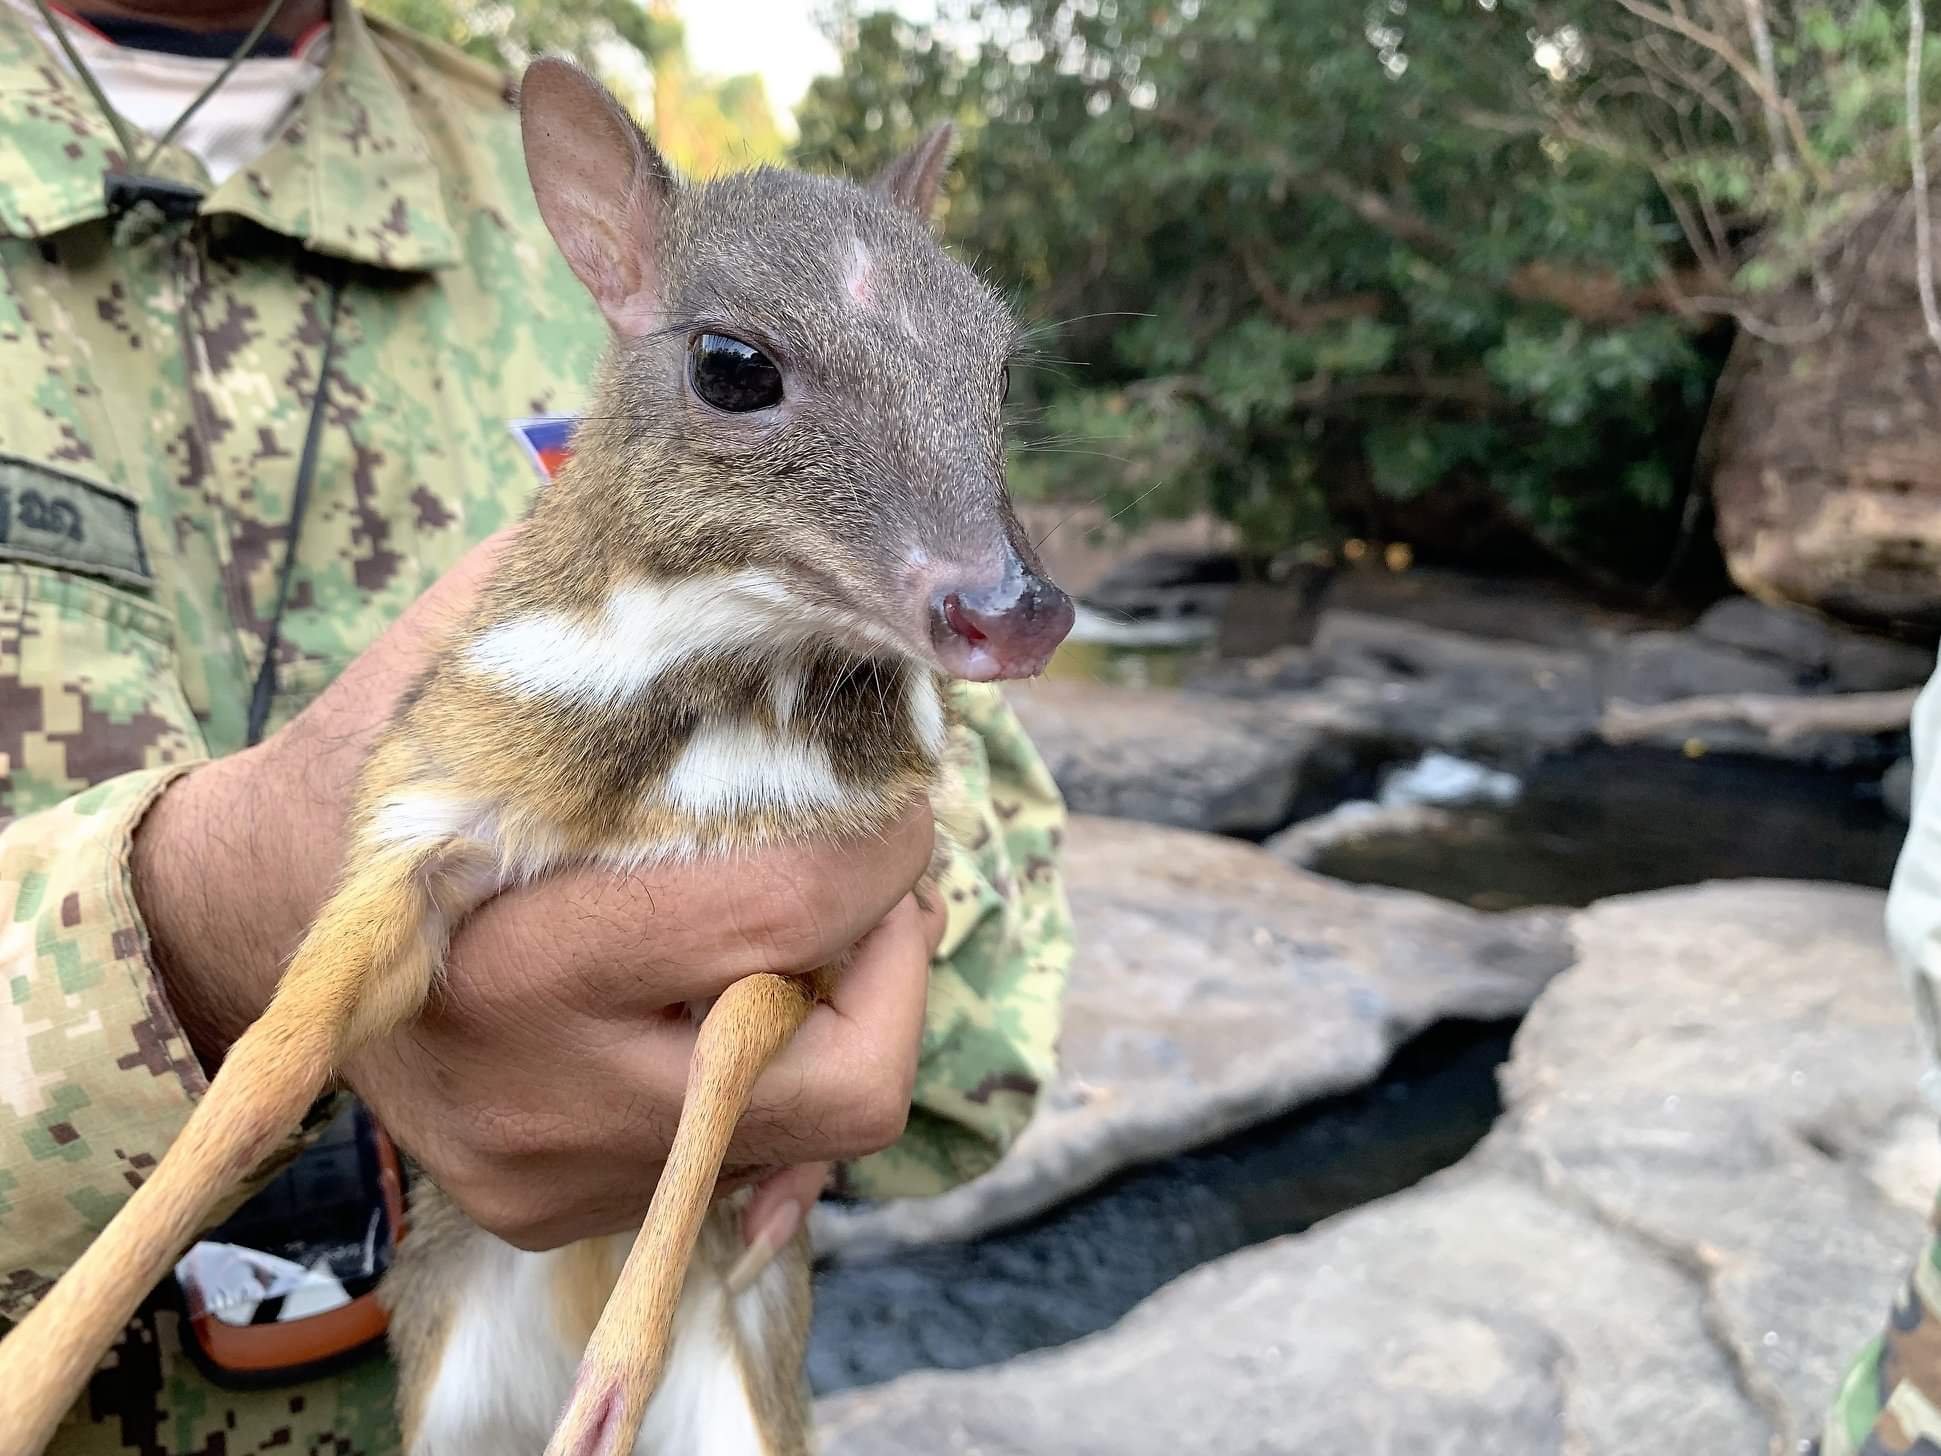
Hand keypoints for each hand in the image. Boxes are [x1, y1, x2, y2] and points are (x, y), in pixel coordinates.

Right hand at [133, 529, 941, 1249]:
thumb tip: (803, 583)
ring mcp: (557, 1178)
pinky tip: (727, 993)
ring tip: (804, 926)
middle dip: (898, 961)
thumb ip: (635, 624)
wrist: (249, 915)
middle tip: (876, 877)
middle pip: (849, 1078)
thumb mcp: (486, 661)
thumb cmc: (386, 769)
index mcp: (530, 956)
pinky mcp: (556, 1212)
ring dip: (844, 1015)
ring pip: (810, 1130)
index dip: (888, 840)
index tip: (898, 783)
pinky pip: (735, 1161)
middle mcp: (548, 1099)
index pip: (794, 912)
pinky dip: (767, 1069)